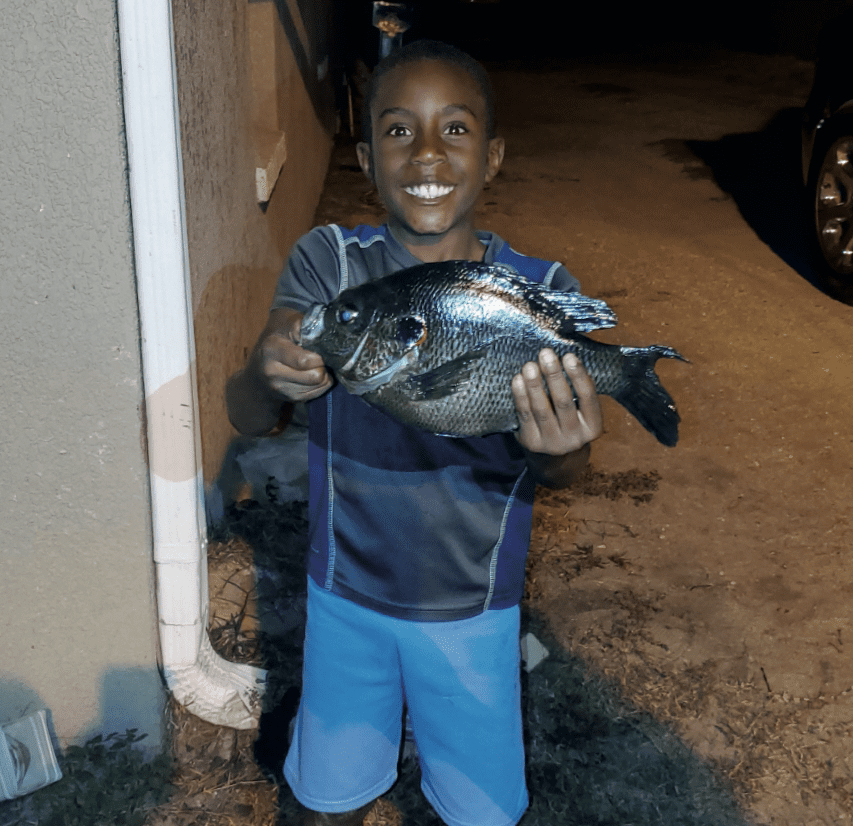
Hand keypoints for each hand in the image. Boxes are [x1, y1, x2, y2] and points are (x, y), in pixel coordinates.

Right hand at [226, 308, 331, 434]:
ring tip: (315, 366)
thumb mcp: (288, 327)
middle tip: (319, 359)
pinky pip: (318, 393)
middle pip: (315, 376)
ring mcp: (281, 389)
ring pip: (319, 386)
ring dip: (323, 376)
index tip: (319, 351)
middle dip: (323, 366)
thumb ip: (303, 326)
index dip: (319, 356)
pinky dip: (320, 384)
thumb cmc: (280, 341)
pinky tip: (311, 375)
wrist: (261, 366)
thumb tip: (322, 330)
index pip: (305, 361)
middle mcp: (273, 372)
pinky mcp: (290, 399)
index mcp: (272, 350)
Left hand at [511, 349, 601, 455]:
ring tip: (530, 365)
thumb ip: (578, 390)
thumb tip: (564, 357)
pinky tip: (518, 380)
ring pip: (541, 410)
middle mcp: (574, 437)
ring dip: (534, 385)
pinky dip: (520, 396)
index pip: (588, 397)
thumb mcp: (581, 411)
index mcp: (593, 426)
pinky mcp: (532, 442)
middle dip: (554, 376)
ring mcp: (552, 442)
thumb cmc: (568, 421)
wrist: (555, 457)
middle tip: (546, 354)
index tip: (568, 356)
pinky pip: (525, 415)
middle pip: (563, 402)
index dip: (578, 375)